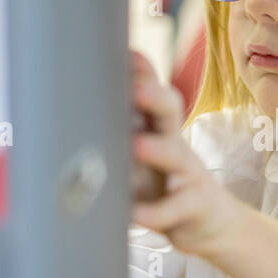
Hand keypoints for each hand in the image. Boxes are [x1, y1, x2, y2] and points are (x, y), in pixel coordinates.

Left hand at [130, 49, 247, 257]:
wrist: (210, 223)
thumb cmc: (164, 186)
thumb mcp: (143, 159)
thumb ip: (117, 137)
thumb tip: (68, 118)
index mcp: (158, 129)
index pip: (152, 92)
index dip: (141, 73)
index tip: (123, 55)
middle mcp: (175, 144)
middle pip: (169, 111)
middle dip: (153, 96)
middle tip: (134, 88)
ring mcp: (188, 174)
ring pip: (177, 156)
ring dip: (158, 149)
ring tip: (138, 145)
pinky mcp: (195, 207)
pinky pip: (174, 208)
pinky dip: (155, 212)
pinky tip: (136, 213)